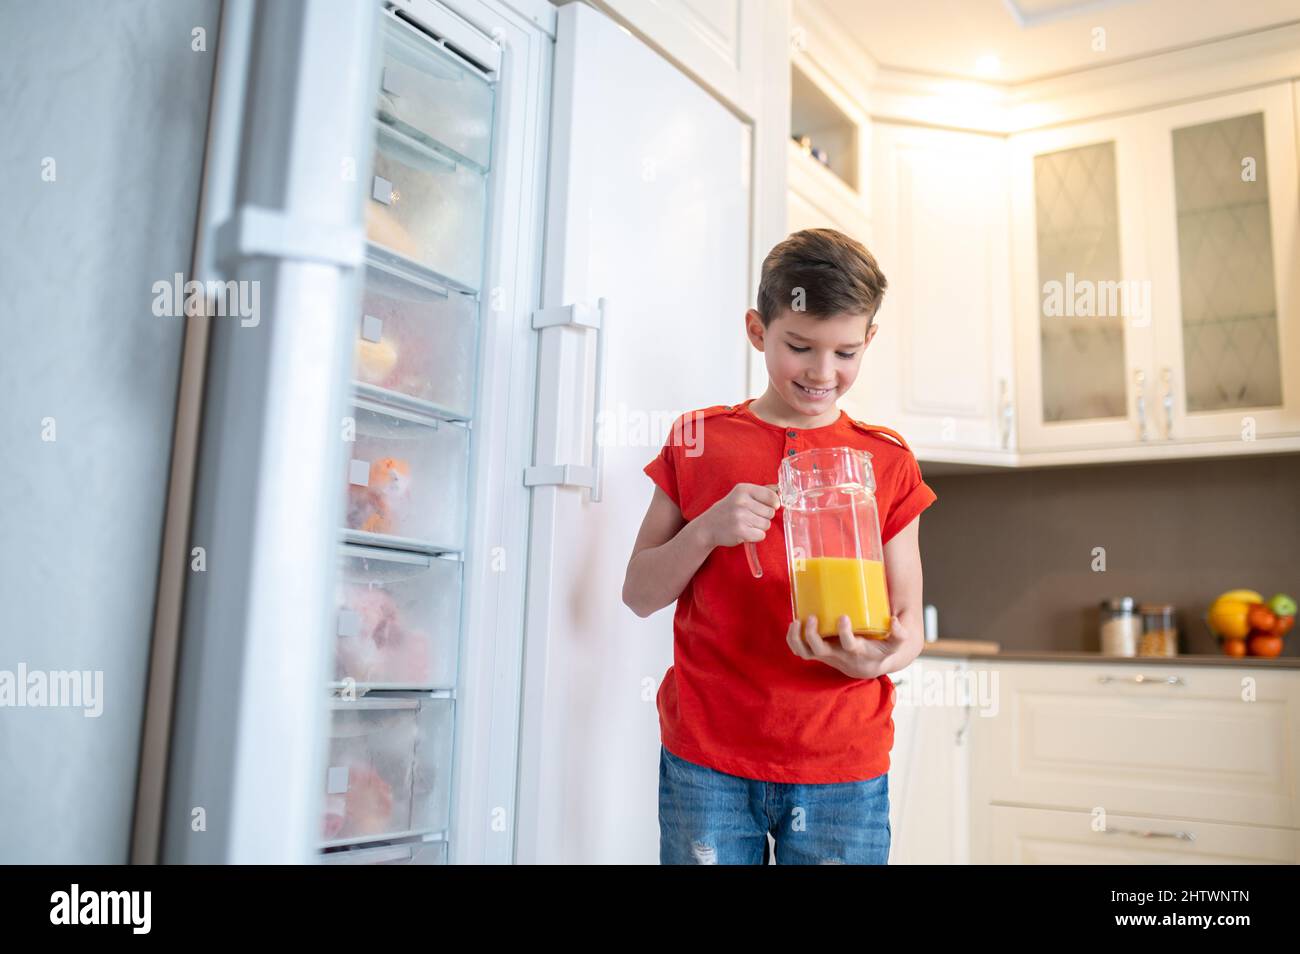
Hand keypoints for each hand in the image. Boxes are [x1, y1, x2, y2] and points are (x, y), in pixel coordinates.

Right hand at [696, 482, 779, 547]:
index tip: (770, 506)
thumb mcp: (740, 495)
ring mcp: (740, 516)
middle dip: (764, 517)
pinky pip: (761, 535)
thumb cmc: (728, 510)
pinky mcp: (740, 531)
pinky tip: (745, 532)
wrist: (708, 526)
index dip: (774, 503)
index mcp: (743, 489)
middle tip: (750, 517)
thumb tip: (780, 489)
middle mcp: (741, 501)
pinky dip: (755, 536)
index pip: (771, 495)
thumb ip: (761, 491)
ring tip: (746, 524)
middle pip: (770, 512)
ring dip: (759, 527)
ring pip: (767, 524)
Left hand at [785, 612, 915, 679]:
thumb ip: (900, 634)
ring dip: (797, 638)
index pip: (849, 645)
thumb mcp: (895, 644)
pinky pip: (801, 651)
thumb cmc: (881, 650)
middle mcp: (839, 656)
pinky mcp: (819, 653)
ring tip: (796, 621)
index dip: (845, 633)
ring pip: (806, 653)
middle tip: (814, 617)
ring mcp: (827, 655)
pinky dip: (793, 640)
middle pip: (821, 650)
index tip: (843, 616)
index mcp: (857, 651)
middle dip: (813, 634)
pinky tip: (794, 624)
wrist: (869, 667)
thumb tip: (894, 621)